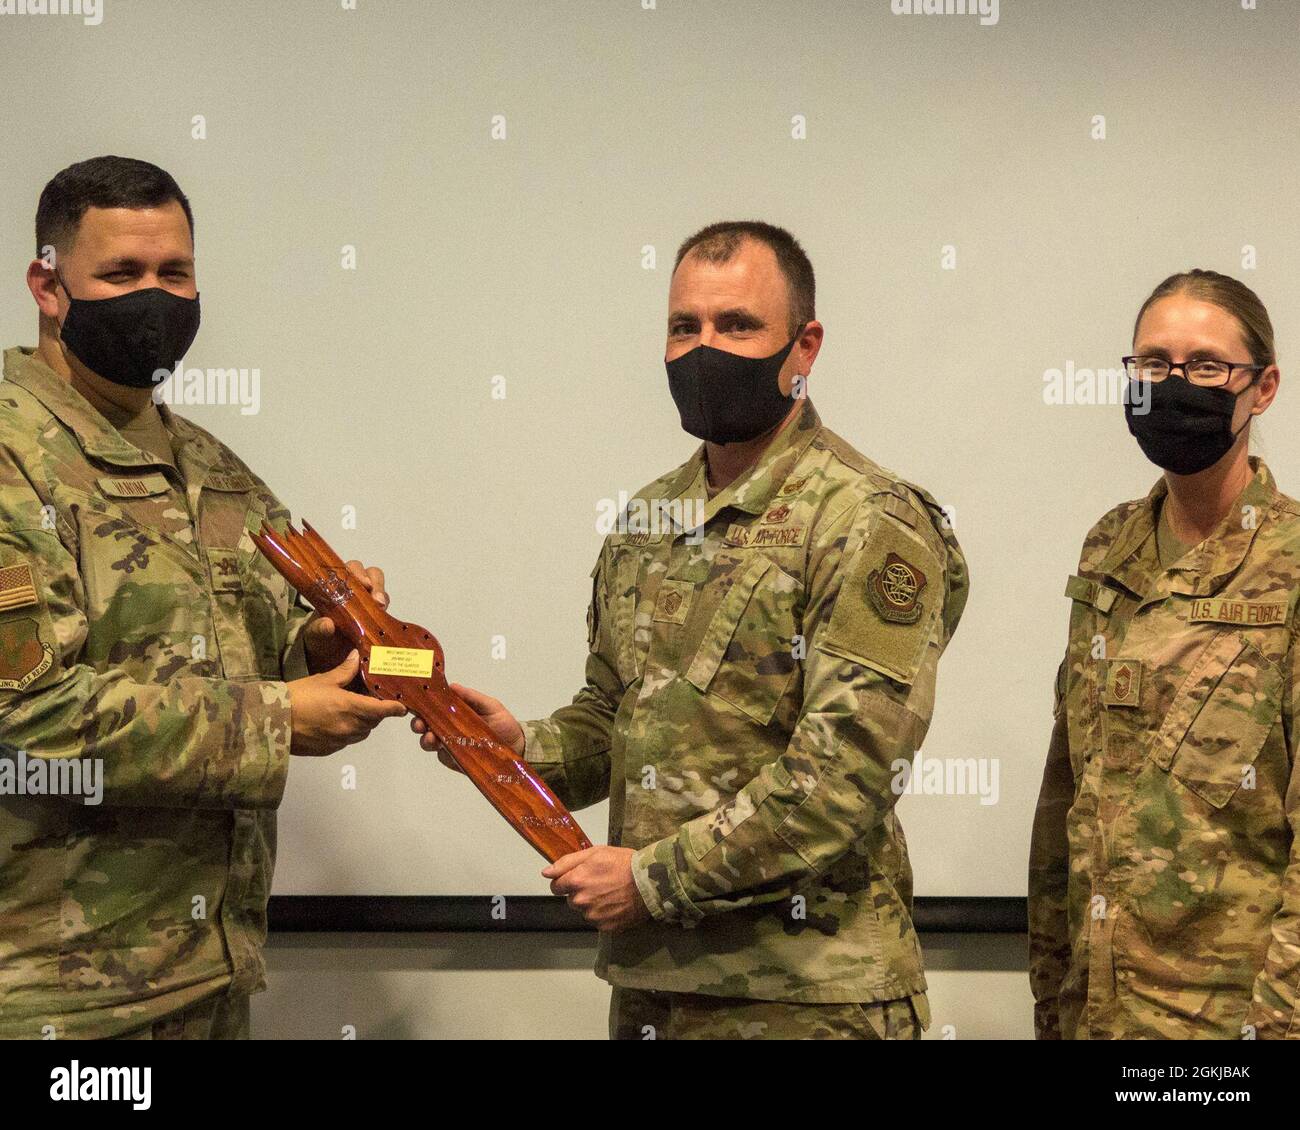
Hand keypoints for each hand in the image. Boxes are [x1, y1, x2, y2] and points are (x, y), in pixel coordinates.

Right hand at [288, 650, 406, 755]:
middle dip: (375, 712)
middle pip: (373, 722)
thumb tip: (356, 657)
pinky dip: (348, 732)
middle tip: (371, 701)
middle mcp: (349, 727)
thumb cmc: (297, 698)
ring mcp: (339, 741)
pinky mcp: (328, 750)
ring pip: (361, 732)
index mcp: (350, 708)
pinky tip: (336, 722)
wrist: (272, 721)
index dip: (394, 709)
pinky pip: (346, 741)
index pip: (382, 711)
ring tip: (353, 710)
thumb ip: (344, 671)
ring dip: (363, 723)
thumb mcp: (323, 680)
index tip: (402, 707)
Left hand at [303, 559, 388, 673]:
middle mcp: (355, 594)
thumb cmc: (319, 641)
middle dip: (376, 582)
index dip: (357, 572)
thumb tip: (327, 624)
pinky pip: (387, 612)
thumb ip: (319, 629)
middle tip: (376, 597)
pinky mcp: (378, 620)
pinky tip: (386, 622)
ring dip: (383, 596)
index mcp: (337, 590)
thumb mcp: (314, 635)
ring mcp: (368, 606)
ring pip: (381, 591)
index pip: (349, 571)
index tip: (363, 582)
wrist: (327, 660)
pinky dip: (388, 615)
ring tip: (382, 607)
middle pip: (370, 575)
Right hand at [411, 682, 523, 771]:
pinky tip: (444, 749)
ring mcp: (451, 744)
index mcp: (455, 712)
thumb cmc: (504, 723)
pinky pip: (444, 757)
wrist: (518, 745)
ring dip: (426, 739)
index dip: (422, 706)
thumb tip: (452, 686)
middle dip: (418, 724)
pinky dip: (441, 753)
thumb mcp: (490, 705)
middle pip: (426, 725)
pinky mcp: (456, 760)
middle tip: (420, 724)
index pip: (433, 708)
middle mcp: (449, 728)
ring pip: (431, 742)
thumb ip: (471, 697)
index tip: (417, 704)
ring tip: (431, 738)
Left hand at [543, 846, 649, 932]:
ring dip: (592, 904)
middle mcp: (581, 901)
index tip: (578, 877)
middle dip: (580, 892)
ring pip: (585, 911)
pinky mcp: (606, 927)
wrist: (650, 881)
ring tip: (610, 894)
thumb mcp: (595, 852)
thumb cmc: (623, 862)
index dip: (566, 881)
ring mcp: (593, 916)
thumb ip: (567, 862)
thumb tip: (546, 873)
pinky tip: (616, 904)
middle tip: (600, 883)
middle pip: (571, 900)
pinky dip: (604, 915)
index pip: (556, 887)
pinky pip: (598, 921)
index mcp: (576, 881)